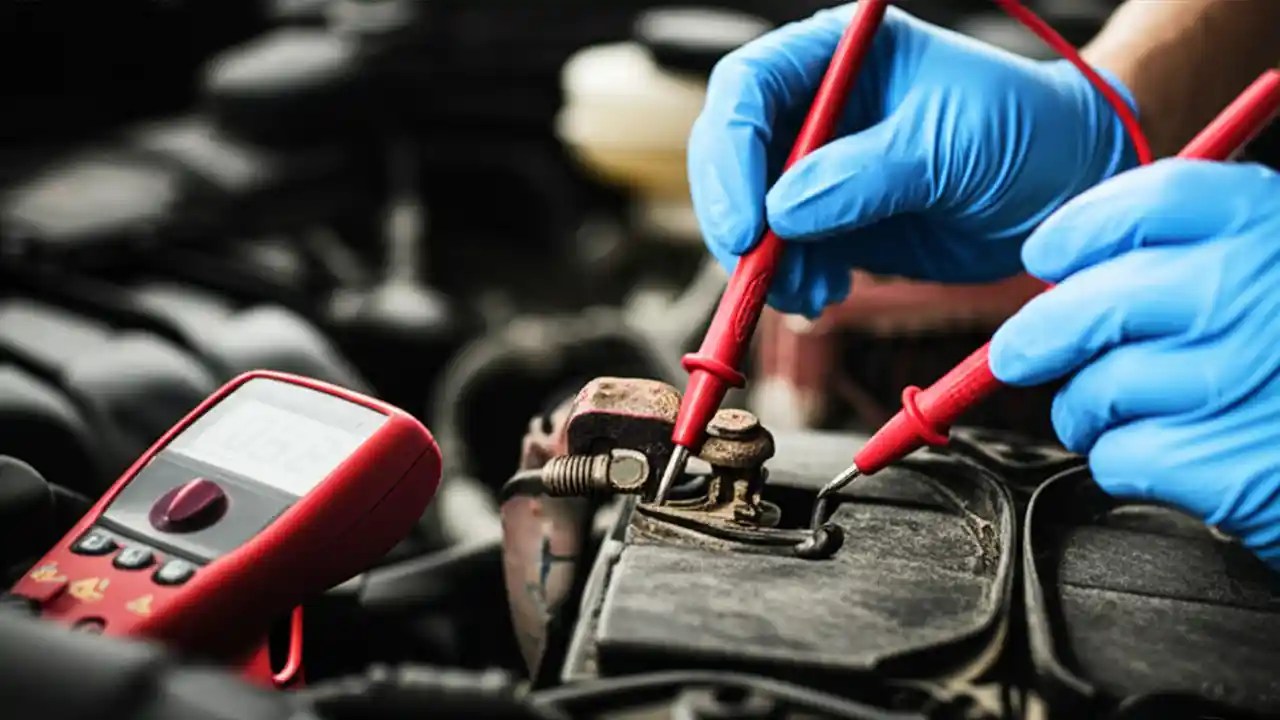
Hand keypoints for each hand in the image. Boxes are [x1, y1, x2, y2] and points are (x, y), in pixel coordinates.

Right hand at [688, 4, 1135, 316]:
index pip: (747, 89)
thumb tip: (781, 214)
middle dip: (737, 217)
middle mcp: (817, 109)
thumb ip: (862, 176)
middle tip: (756, 269)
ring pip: (751, 215)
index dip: (731, 155)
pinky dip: (792, 282)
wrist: (1070, 187)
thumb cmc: (1025, 133)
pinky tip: (826, 292)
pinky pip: (785, 255)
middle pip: (733, 155)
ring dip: (766, 262)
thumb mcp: (947, 145)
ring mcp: (820, 168)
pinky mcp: (833, 222)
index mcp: (837, 56)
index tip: (746, 225)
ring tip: (811, 292)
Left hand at [990, 159, 1279, 567]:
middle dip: (1037, 335)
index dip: (1080, 229)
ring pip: (1097, 388)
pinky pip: (1120, 454)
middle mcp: (1256, 293)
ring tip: (1109, 414)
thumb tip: (1070, 269)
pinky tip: (1158, 455)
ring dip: (1085, 409)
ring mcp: (1243, 379)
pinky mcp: (1229, 465)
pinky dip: (1121, 460)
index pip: (1150, 201)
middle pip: (1093, 302)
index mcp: (1271, 228)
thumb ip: (1200, 253)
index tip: (1047, 257)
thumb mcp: (1274, 275)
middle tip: (1017, 356)